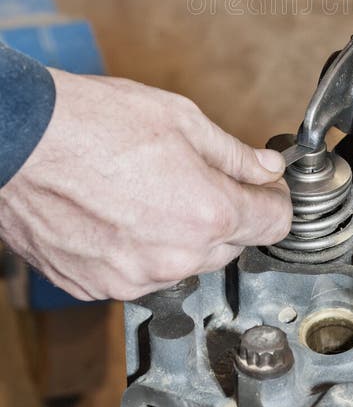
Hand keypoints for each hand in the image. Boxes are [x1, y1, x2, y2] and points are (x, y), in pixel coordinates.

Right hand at [0, 70, 291, 300]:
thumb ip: (233, 154)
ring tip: (153, 191)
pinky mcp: (97, 286)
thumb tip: (265, 169)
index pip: (274, 223)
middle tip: (203, 178)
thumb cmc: (95, 123)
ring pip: (186, 263)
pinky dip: (142, 249)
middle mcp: (175, 257)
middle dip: (227, 214)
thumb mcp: (181, 120)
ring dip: (184, 235)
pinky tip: (124, 212)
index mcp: (207, 212)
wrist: (23, 142)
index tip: (265, 188)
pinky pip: (141, 273)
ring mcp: (133, 278)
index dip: (274, 199)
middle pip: (232, 245)